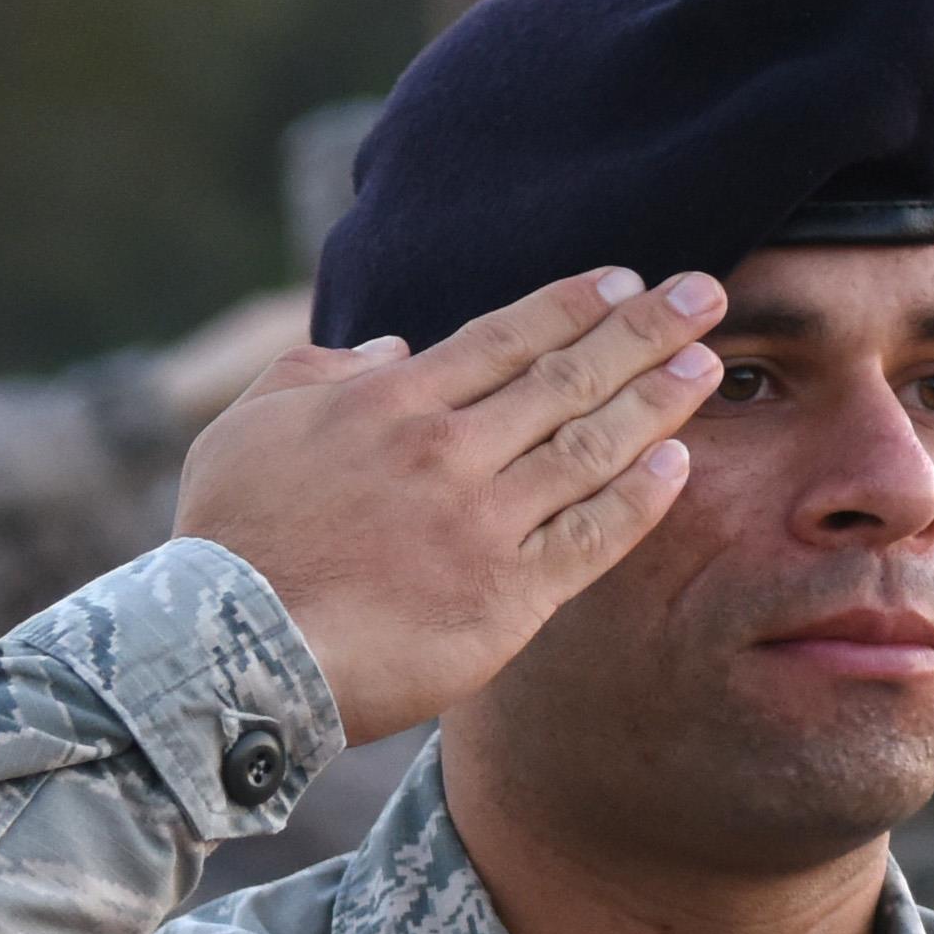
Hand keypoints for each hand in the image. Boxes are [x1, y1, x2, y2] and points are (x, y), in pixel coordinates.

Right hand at [171, 265, 723, 742]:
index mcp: (391, 403)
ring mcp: (482, 523)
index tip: (625, 281)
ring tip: (708, 365)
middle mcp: (449, 450)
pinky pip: (590, 537)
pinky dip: (637, 498)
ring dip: (657, 400)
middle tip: (704, 295)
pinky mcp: (504, 598)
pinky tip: (676, 463)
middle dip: (645, 330)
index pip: (506, 337)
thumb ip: (315, 374)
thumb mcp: (245, 428)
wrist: (227, 652)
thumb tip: (389, 349)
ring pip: (591, 446)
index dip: (574, 305)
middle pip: (567, 376)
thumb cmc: (226, 543)